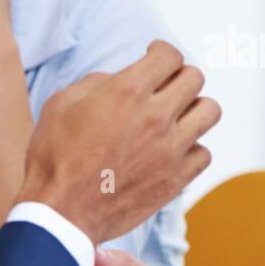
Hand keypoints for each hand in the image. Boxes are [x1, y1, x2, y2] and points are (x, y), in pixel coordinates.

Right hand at [18, 40, 220, 245]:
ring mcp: (171, 149)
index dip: (161, 52)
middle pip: (195, 78)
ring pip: (210, 111)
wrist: (60, 213)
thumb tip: (122, 78)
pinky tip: (173, 150)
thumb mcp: (63, 103)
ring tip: (177, 116)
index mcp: (128, 92)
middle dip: (179, 76)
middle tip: (166, 86)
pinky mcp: (177, 179)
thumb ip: (99, 82)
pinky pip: (204, 153)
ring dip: (194, 109)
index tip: (155, 58)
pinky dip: (192, 148)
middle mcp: (156, 116)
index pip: (170, 55)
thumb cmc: (54, 157)